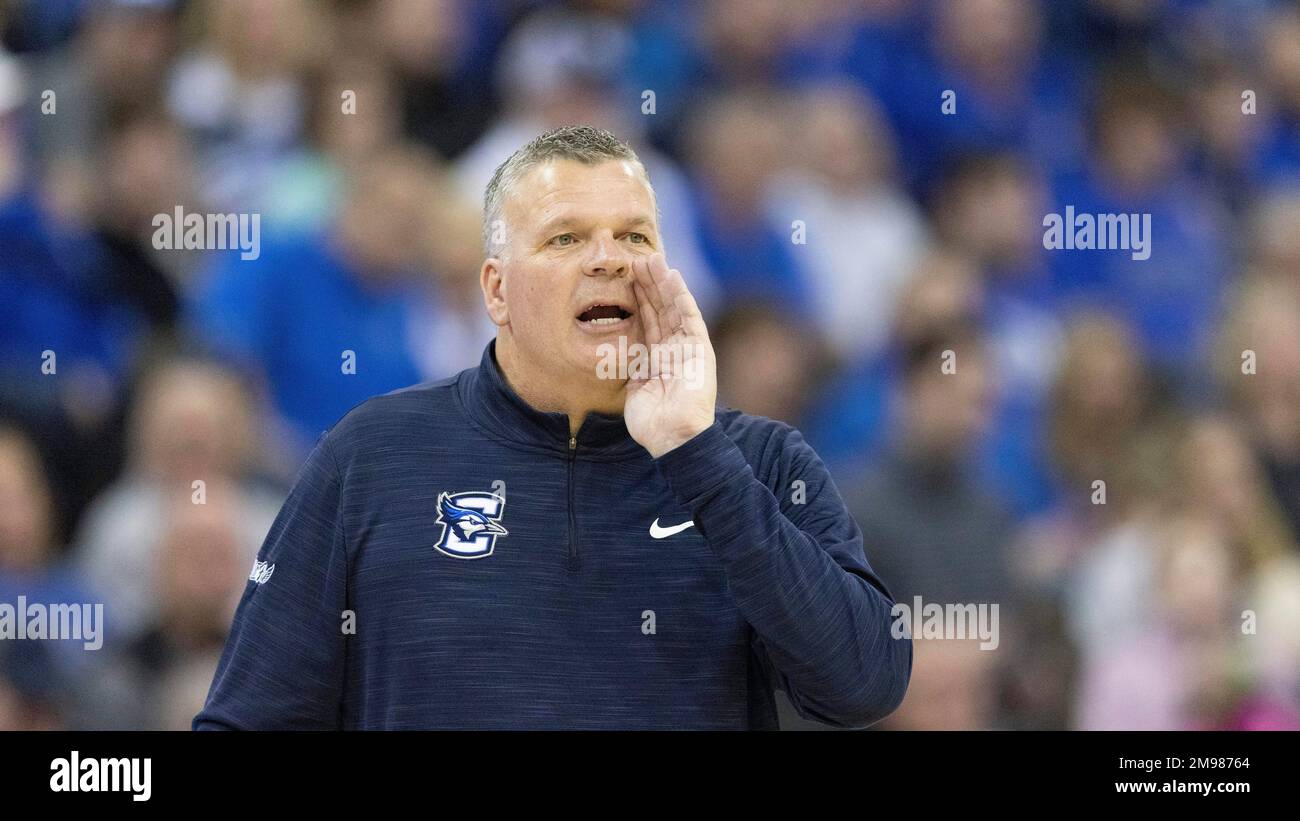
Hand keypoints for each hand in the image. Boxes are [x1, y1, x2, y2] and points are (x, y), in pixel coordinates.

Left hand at [624, 253, 717, 458]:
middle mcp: (675, 350)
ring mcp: (688, 348)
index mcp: (659, 358)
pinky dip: (680, 294)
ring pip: (673, 307)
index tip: (627, 278)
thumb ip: (632, 365)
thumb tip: (620, 349)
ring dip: (662, 282)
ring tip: (650, 259)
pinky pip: (688, 316)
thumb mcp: (635, 386)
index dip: (639, 299)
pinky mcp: (700, 348)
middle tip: (636, 258)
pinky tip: (671, 275)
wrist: (673, 437)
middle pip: (661, 309)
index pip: (649, 321)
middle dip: (649, 284)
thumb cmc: (652, 421)